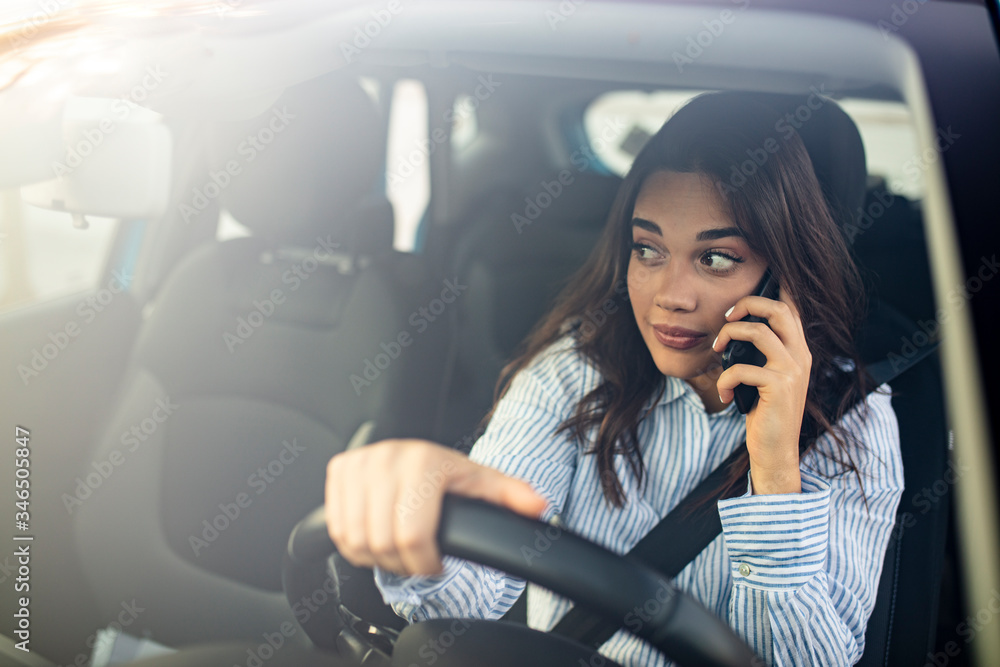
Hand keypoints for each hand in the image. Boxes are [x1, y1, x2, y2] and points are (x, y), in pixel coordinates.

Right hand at [325, 439, 547, 574]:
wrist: (413, 452)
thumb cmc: (448, 473)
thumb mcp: (481, 483)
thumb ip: (511, 496)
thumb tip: (539, 507)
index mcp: (422, 462)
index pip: (412, 536)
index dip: (424, 564)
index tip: (435, 566)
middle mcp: (385, 457)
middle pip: (382, 541)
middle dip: (402, 563)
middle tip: (417, 561)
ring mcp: (358, 463)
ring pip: (355, 539)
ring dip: (376, 557)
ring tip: (398, 552)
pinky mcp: (339, 470)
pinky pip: (337, 529)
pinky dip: (354, 546)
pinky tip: (375, 539)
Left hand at [710, 286, 811, 493]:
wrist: (776, 450)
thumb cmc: (765, 412)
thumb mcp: (767, 377)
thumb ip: (761, 354)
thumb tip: (734, 330)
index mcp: (798, 350)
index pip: (792, 308)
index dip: (775, 289)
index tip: (750, 289)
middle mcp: (800, 356)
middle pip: (777, 309)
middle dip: (748, 304)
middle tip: (726, 318)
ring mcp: (791, 370)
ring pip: (757, 332)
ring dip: (728, 336)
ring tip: (717, 350)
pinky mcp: (778, 387)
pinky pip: (741, 368)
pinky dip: (724, 380)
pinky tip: (724, 395)